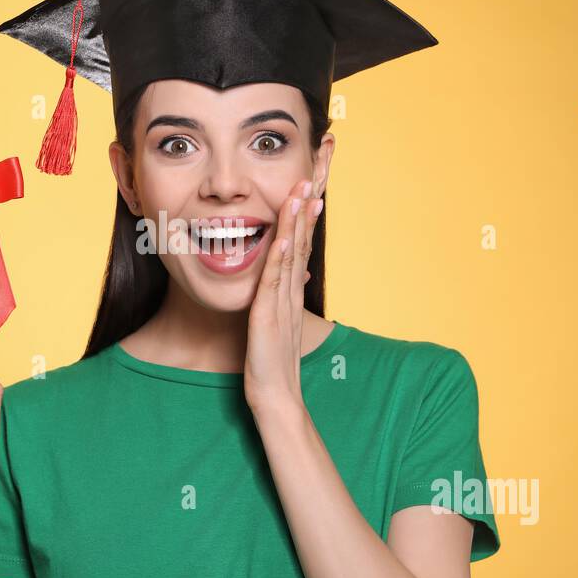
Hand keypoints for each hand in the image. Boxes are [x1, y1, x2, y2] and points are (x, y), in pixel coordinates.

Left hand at [243, 177, 323, 417]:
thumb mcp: (273, 326)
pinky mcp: (267, 318)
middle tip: (310, 180)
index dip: (303, 220)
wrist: (276, 397)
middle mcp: (290, 294)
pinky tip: (279, 240)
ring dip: (293, 225)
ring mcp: (281, 304)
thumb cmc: (270, 365)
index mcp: (290, 294)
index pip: (299, 249)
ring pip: (289, 257)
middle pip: (299, 244)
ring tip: (299, 195)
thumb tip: (270, 290)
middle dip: (304, 211)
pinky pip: (272, 284)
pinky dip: (277, 260)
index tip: (309, 193)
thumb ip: (274, 306)